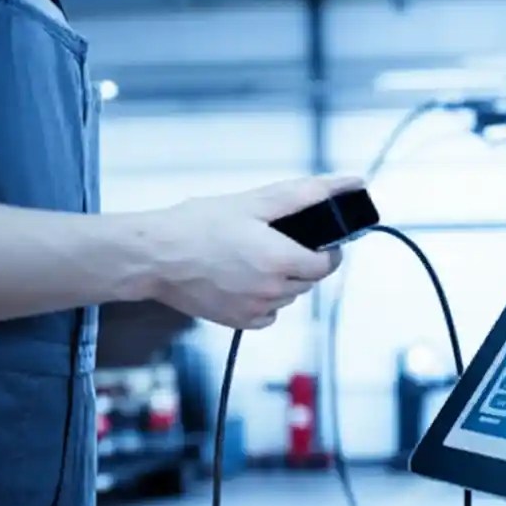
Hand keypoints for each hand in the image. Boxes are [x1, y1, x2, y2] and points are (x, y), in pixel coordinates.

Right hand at [141, 176, 359, 328]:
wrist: (154, 256)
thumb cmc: (199, 225)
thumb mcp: (255, 201)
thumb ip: (307, 194)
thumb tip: (351, 182)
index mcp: (282, 260)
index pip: (328, 264)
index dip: (326, 250)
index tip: (313, 241)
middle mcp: (273, 291)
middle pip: (309, 280)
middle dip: (301, 262)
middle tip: (274, 242)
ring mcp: (255, 310)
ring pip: (289, 297)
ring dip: (282, 280)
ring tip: (253, 258)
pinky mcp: (238, 322)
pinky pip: (268, 315)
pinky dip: (264, 300)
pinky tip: (243, 279)